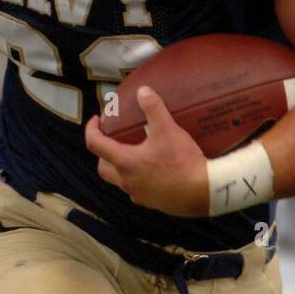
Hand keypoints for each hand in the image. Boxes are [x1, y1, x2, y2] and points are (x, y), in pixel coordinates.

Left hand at [83, 85, 209, 216]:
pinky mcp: (151, 202)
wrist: (203, 192)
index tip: (97, 120)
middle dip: (103, 152)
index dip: (91, 129)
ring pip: (119, 180)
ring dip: (119, 166)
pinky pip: (136, 189)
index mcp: (125, 162)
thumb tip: (142, 91)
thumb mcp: (168, 130)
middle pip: (103, 167)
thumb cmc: (182, 162)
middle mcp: (126, 181)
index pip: (95, 144)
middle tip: (112, 139)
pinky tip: (152, 170)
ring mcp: (138, 194)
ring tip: (133, 153)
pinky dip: (136, 178)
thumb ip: (153, 109)